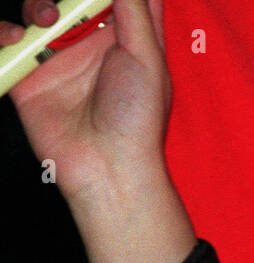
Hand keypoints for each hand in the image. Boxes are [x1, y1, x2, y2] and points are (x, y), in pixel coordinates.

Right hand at [2, 0, 168, 204]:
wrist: (106, 164)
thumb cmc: (136, 116)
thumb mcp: (146, 56)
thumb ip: (134, 11)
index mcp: (125, 39)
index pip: (118, 0)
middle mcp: (91, 45)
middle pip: (72, 0)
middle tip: (67, 4)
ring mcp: (58, 58)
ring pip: (37, 12)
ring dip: (36, 5)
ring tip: (47, 19)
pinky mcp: (28, 75)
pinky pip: (7, 42)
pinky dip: (5, 33)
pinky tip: (18, 39)